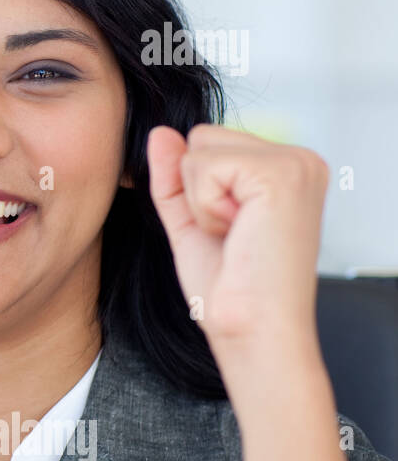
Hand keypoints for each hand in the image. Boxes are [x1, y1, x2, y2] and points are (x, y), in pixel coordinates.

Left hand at [146, 124, 329, 350]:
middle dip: (198, 191)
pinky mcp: (280, 173)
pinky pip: (203, 165)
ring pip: (198, 148)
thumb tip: (160, 132)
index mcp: (286, 168)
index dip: (198, 191)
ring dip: (200, 201)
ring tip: (236, 234)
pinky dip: (205, 206)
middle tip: (232, 235)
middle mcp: (300, 158)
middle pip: (201, 137)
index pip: (208, 142)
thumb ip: (175, 176)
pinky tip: (237, 232)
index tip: (230, 232)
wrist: (251, 329)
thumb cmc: (228, 288)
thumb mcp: (190, 221)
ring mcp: (295, 162)